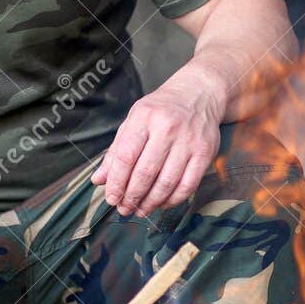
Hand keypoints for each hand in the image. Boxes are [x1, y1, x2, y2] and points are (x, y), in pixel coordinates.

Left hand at [91, 70, 224, 216]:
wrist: (200, 93)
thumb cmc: (162, 109)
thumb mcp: (134, 120)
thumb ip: (116, 151)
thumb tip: (99, 179)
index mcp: (144, 117)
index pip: (125, 157)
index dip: (116, 183)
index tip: (111, 198)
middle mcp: (167, 128)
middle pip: (145, 173)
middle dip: (132, 197)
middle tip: (125, 209)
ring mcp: (188, 141)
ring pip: (167, 183)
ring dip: (151, 202)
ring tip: (141, 210)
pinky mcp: (205, 152)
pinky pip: (187, 185)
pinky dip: (173, 200)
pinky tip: (162, 203)